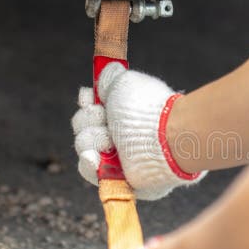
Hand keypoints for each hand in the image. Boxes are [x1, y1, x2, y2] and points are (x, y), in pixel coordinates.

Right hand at [71, 63, 205, 199]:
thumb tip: (105, 69)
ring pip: (83, 147)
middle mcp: (120, 135)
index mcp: (124, 114)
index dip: (87, 104)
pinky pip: (89, 171)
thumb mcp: (124, 83)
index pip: (94, 109)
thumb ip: (110, 78)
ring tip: (110, 140)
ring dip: (91, 139)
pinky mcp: (117, 179)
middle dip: (88, 120)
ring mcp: (118, 158)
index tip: (89, 97)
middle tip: (105, 120)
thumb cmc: (147, 108)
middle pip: (83, 126)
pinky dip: (88, 163)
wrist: (165, 136)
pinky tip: (94, 158)